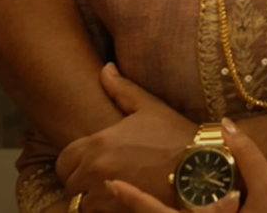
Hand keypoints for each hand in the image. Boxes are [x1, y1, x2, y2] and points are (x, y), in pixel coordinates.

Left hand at [58, 63, 196, 212]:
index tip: (90, 162)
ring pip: (81, 203)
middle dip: (82, 181)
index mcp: (99, 143)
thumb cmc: (177, 135)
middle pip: (69, 184)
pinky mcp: (119, 211)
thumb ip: (121, 88)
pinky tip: (123, 200)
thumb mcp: (150, 107)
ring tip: (115, 189)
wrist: (203, 167)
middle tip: (104, 176)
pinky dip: (106, 209)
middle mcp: (96, 170)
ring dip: (93, 198)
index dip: (75, 162)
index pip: (63, 160)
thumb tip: (105, 68)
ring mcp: (107, 195)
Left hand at [104, 118, 266, 212]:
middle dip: (136, 206)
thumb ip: (249, 155)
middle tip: (115, 186)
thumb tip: (229, 124)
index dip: (133, 198)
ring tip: (130, 196)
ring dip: (149, 211)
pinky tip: (168, 205)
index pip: (157, 211)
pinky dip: (171, 211)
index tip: (113, 183)